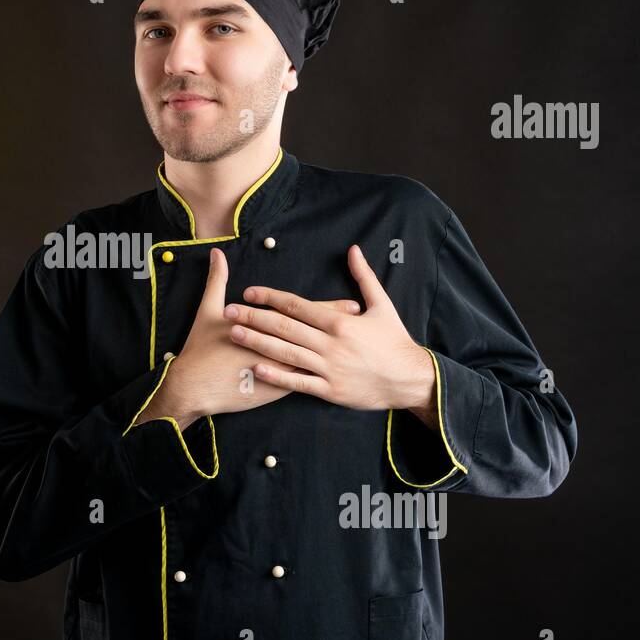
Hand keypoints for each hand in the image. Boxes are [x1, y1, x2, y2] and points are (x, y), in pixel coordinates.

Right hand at [135, 247, 360, 426]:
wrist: (193, 388)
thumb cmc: (201, 350)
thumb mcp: (207, 311)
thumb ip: (216, 281)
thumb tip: (218, 254)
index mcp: (268, 325)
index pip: (307, 313)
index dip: (331, 308)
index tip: (354, 304)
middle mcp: (279, 347)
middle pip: (318, 337)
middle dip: (344, 331)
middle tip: (366, 327)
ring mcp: (280, 371)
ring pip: (317, 361)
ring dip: (338, 356)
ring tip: (359, 350)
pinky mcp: (276, 392)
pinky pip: (305, 384)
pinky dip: (321, 377)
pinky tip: (338, 376)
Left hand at [224, 243, 433, 410]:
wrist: (410, 379)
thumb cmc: (395, 341)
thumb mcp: (383, 305)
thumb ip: (364, 277)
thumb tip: (353, 249)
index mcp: (340, 322)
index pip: (298, 306)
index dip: (271, 297)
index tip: (250, 291)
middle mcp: (332, 344)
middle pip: (285, 327)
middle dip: (254, 317)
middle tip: (228, 311)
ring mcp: (330, 368)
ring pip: (287, 353)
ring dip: (257, 342)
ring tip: (233, 333)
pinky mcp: (331, 390)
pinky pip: (299, 382)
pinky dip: (277, 375)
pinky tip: (256, 368)